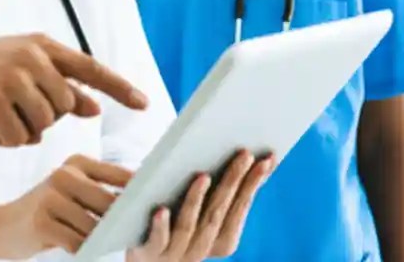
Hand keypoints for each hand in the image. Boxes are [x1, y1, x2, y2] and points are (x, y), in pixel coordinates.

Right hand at [0, 33, 147, 146]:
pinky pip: (20, 137)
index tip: (144, 103)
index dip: (119, 87)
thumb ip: (55, 85)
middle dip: (45, 119)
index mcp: (40, 44)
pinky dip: (5, 140)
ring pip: (44, 125)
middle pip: (66, 107)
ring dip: (23, 131)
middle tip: (13, 112)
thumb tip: (94, 107)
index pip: (90, 67)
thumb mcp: (16, 69)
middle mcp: (32, 57)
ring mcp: (14, 78)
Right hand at [0, 155, 132, 258]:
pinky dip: (83, 249)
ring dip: (101, 239)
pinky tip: (80, 247)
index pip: (121, 176)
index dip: (141, 191)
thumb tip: (144, 201)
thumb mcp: (73, 189)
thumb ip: (102, 190)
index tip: (158, 202)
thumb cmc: (49, 210)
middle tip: (130, 232)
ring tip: (101, 241)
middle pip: (110, 204)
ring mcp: (50, 198)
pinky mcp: (41, 223)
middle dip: (121, 221)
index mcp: (77, 163)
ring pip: (94, 226)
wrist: (3, 226)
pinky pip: (77, 242)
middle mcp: (64, 175)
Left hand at [126, 151, 273, 261]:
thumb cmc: (169, 218)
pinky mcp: (147, 254)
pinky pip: (157, 241)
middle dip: (233, 183)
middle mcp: (201, 248)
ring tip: (203, 176)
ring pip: (189, 227)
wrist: (136, 253)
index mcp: (219, 239)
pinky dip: (161, 226)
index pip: (240, 208)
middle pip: (218, 214)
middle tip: (244, 154)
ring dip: (197, 201)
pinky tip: (162, 210)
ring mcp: (174, 253)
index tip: (267, 158)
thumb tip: (240, 152)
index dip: (254, 184)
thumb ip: (212, 187)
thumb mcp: (194, 205)